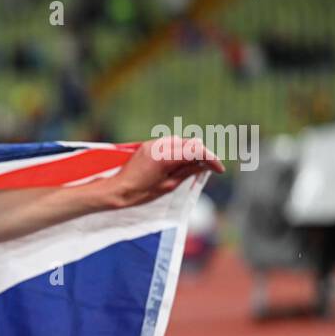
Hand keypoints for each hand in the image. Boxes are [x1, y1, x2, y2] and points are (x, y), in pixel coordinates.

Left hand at [109, 136, 225, 208]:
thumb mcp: (168, 186)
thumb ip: (188, 172)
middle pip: (190, 143)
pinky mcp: (147, 146)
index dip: (211, 159)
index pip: (196, 150)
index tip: (219, 170)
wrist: (115, 191)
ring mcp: (152, 144)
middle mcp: (159, 145)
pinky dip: (179, 151)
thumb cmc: (139, 193)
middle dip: (203, 154)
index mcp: (165, 156)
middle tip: (210, 169)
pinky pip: (169, 144)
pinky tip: (181, 164)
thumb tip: (204, 165)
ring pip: (181, 141)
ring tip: (196, 168)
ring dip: (191, 152)